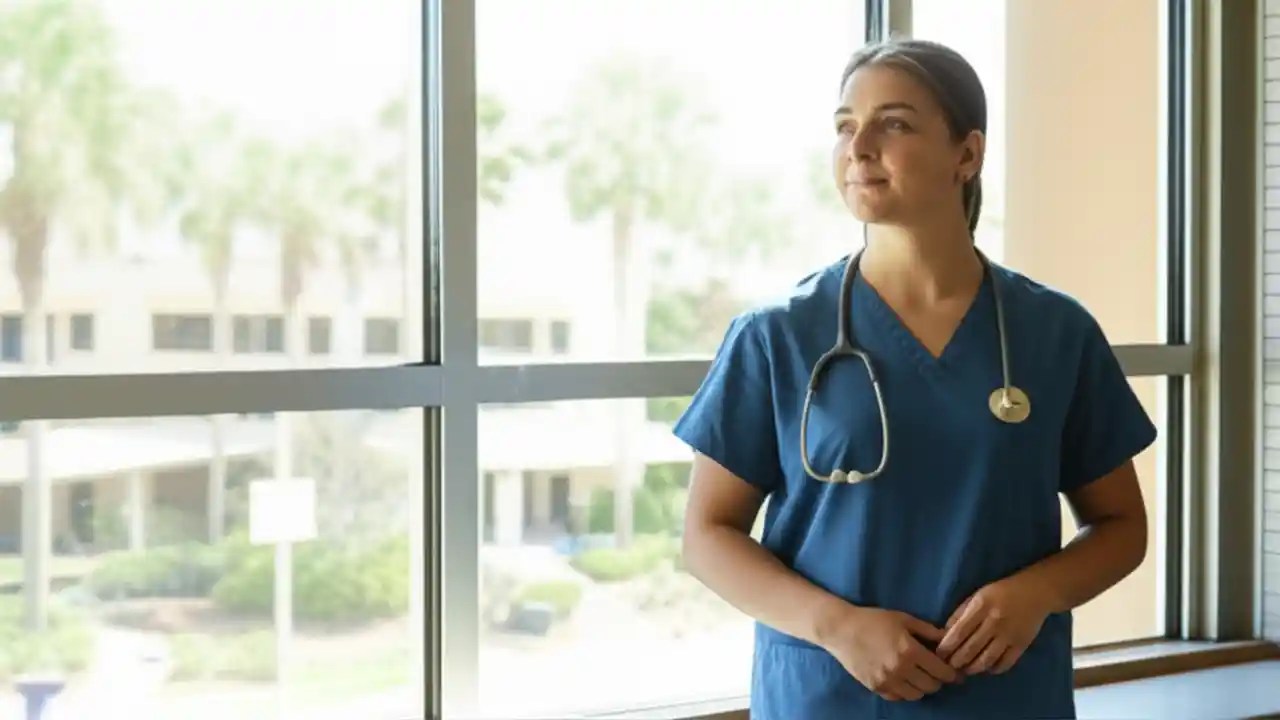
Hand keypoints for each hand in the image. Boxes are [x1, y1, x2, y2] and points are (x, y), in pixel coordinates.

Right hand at [822, 605, 960, 701]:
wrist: (841, 630)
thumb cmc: (873, 620)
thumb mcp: (903, 619)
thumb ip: (928, 630)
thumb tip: (948, 639)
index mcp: (910, 650)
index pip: (941, 671)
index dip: (952, 673)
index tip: (955, 672)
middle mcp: (901, 669)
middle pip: (931, 686)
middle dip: (938, 680)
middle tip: (936, 672)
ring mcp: (887, 681)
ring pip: (917, 695)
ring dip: (922, 687)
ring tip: (919, 676)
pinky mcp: (876, 687)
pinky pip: (899, 697)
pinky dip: (905, 691)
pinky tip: (903, 680)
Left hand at [936, 576, 1051, 675]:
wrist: (1036, 592)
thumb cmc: (1001, 592)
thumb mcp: (977, 596)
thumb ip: (960, 613)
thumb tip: (945, 634)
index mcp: (980, 607)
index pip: (958, 632)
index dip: (946, 647)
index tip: (939, 655)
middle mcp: (994, 622)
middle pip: (970, 649)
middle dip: (957, 661)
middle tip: (950, 666)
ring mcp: (1009, 635)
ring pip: (987, 659)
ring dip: (973, 668)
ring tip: (966, 670)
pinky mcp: (1022, 645)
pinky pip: (1005, 663)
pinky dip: (994, 669)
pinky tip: (987, 668)